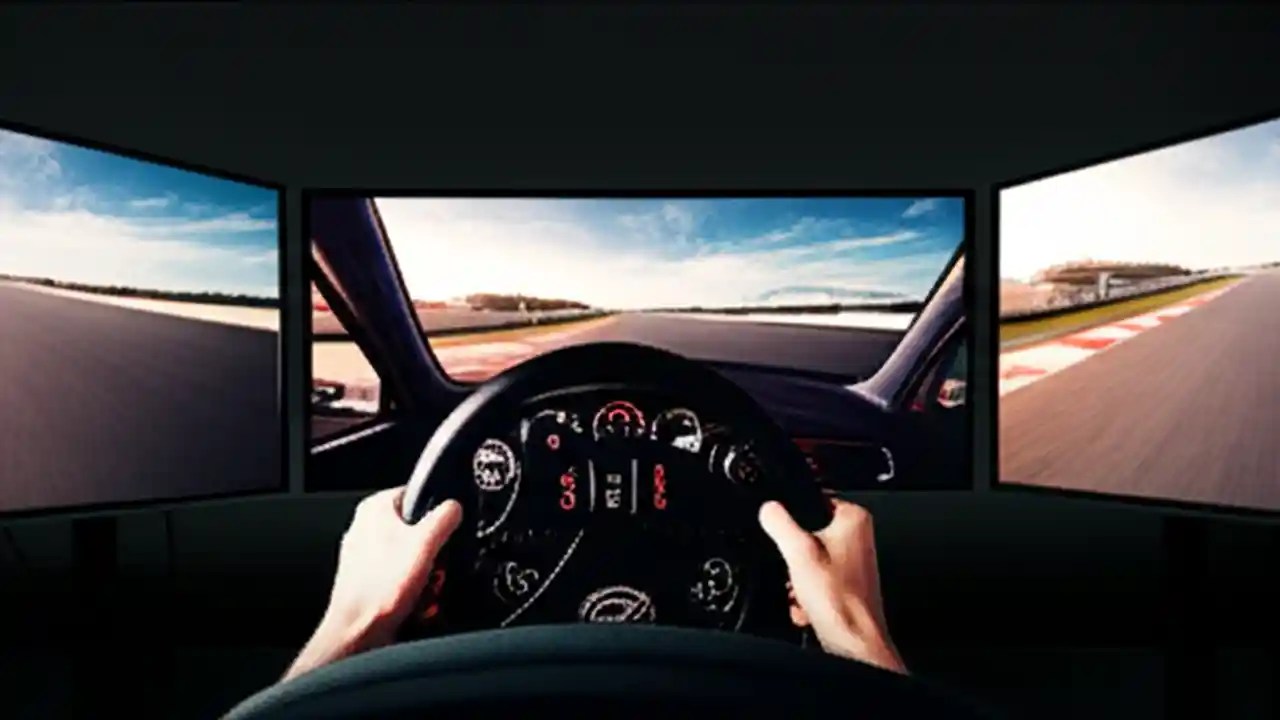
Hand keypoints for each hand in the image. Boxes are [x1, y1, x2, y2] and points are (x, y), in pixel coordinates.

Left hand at [283, 489, 462, 681]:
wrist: (358, 632)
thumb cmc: (382, 588)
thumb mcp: (426, 542)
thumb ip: (445, 516)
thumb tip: (455, 507)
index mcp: (375, 507)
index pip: (417, 494)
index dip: (437, 515)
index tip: (444, 534)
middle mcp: (364, 527)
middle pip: (416, 530)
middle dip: (432, 552)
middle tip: (434, 567)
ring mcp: (363, 555)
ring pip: (409, 557)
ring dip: (424, 573)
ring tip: (424, 587)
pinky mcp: (366, 580)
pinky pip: (399, 577)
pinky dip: (410, 588)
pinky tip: (413, 600)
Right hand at [759, 499, 906, 673]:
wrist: (855, 644)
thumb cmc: (839, 602)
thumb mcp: (797, 553)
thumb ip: (779, 524)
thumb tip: (768, 509)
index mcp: (854, 519)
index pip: (812, 501)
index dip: (793, 521)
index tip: (788, 540)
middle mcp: (859, 538)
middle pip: (807, 535)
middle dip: (795, 558)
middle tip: (797, 572)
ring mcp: (855, 563)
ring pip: (810, 561)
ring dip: (798, 580)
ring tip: (803, 593)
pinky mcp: (848, 586)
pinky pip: (816, 581)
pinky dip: (808, 594)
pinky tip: (809, 607)